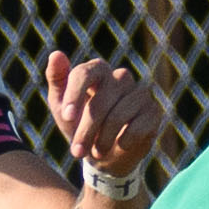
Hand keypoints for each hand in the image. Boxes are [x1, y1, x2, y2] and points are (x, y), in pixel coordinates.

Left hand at [44, 50, 164, 174]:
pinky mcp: (153, 111)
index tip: (67, 117)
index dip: (75, 94)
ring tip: (96, 152)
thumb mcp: (61, 106)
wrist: (104, 154)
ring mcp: (140, 93)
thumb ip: (57, 79)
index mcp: (98, 71)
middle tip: (77, 151)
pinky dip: (125, 140)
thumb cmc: (78, 125)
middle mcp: (121, 77)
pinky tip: (119, 146)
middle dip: (86, 129)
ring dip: (104, 139)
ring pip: (119, 115)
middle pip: (102, 100)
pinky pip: (138, 125)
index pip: (85, 73)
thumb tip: (56, 54)